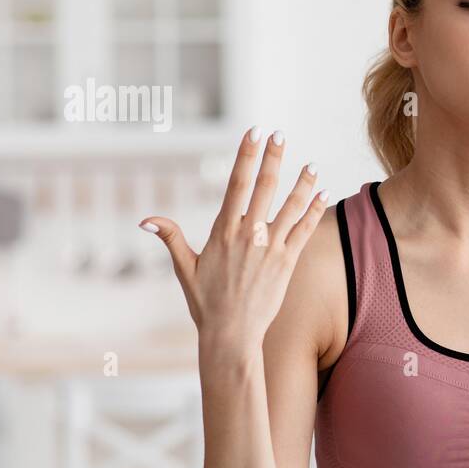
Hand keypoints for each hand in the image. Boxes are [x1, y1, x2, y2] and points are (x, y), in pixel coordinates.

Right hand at [138, 126, 329, 348]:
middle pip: (265, 187)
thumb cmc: (206, 303)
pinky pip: (305, 230)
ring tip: (311, 164)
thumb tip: (145, 219)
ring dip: (302, 183)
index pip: (236, 183)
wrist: (231, 335)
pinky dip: (314, 210)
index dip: (246, 155)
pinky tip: (322, 193)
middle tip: (280, 134)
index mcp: (223, 230)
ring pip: (291, 207)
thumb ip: (170, 238)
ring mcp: (271, 248)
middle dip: (273, 158)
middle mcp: (249, 234)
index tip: (254, 133)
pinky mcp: (288, 263)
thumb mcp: (184, 268)